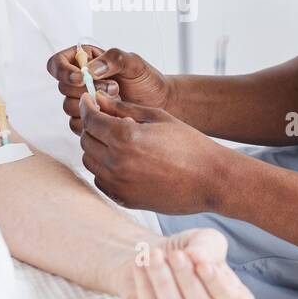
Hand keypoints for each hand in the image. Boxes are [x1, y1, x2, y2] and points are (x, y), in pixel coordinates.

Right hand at [47, 43, 174, 134]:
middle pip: (63, 88)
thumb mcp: (133, 63)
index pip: (57, 64)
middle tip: (114, 88)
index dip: (63, 71)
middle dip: (87, 90)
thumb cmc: (147, 81)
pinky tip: (114, 116)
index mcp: (85, 61)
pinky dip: (95, 122)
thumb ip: (113, 59)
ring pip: (69, 107)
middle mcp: (80, 81)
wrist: (159, 104)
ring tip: (117, 102)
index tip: (81, 77)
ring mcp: (83, 103)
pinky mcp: (89, 121)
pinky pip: (78, 125)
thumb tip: (91, 70)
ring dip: (93, 106)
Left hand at [78, 89, 231, 215]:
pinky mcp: (124, 199)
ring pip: (89, 161)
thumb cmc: (190, 145)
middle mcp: (117, 162)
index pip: (90, 119)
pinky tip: (123, 161)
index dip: (87, 106)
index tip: (88, 101)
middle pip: (86, 140)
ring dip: (96, 148)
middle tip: (105, 119)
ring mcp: (119, 184)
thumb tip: (99, 99)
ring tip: (117, 141)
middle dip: (92, 126)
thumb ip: (124, 108)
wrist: (211, 179)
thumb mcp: (158, 117)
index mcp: (126, 137)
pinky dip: (104, 169)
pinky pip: (100, 180)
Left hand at [110, 227, 255, 298]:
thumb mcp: (205, 241)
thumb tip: (198, 257)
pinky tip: (141, 265)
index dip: (220, 287)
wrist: (156, 256)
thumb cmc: (189, 252)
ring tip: (154, 256)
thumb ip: (209, 247)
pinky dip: (146, 290)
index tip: (203, 264)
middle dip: (189, 283)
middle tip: (176, 255)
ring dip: (164, 285)